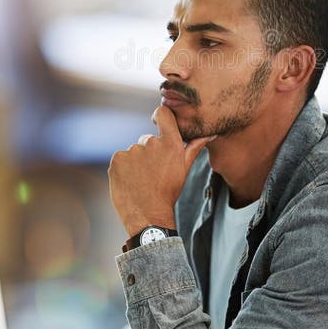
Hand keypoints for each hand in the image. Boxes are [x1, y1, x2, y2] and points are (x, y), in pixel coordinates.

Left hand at [108, 104, 213, 236]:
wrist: (148, 215)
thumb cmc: (169, 192)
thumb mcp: (184, 169)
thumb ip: (195, 147)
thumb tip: (210, 134)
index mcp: (170, 143)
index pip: (163, 113)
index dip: (161, 115)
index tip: (160, 123)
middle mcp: (150, 143)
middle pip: (148, 139)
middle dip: (150, 152)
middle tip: (153, 172)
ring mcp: (132, 151)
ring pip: (134, 151)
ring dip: (137, 161)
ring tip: (142, 180)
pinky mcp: (117, 159)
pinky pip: (121, 159)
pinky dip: (124, 168)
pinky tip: (131, 181)